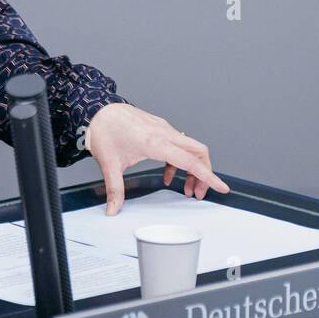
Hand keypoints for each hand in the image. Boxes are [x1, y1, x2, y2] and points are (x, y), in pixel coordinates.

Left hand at [84, 103, 229, 215]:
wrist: (97, 108)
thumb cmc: (104, 130)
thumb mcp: (109, 164)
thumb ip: (115, 189)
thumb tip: (113, 209)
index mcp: (155, 143)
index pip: (190, 161)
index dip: (208, 176)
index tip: (221, 187)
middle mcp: (164, 133)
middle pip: (198, 151)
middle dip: (203, 173)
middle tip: (197, 193)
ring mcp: (163, 128)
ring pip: (190, 147)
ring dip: (192, 167)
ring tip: (185, 187)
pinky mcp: (159, 126)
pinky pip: (179, 143)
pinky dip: (180, 159)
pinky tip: (167, 173)